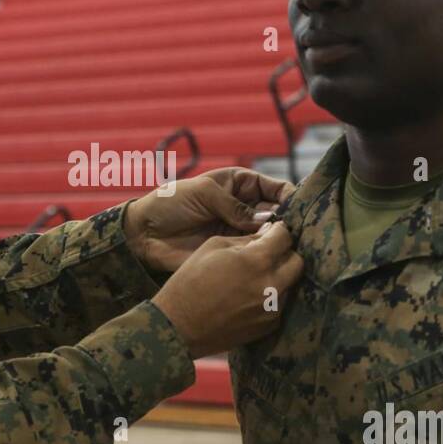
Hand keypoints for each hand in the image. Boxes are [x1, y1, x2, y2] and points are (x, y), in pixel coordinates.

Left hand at [124, 167, 293, 272]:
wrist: (144, 233)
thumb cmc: (170, 204)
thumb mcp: (203, 194)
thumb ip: (234, 205)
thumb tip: (268, 220)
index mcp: (240, 184)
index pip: (275, 187)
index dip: (290, 196)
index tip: (297, 207)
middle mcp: (246, 207)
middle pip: (279, 212)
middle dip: (289, 220)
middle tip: (294, 231)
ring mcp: (240, 231)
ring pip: (271, 235)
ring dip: (280, 240)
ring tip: (284, 245)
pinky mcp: (233, 252)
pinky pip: (255, 254)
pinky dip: (265, 257)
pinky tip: (271, 259)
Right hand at [152, 221, 302, 358]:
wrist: (179, 326)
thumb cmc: (190, 280)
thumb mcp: (213, 246)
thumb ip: (245, 240)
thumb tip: (267, 235)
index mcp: (257, 260)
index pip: (286, 237)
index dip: (279, 231)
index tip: (272, 232)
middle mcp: (272, 285)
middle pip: (297, 261)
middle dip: (284, 254)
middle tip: (267, 254)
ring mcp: (273, 308)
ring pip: (290, 284)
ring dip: (278, 276)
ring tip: (254, 278)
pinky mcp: (270, 326)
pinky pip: (279, 304)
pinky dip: (270, 297)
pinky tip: (248, 298)